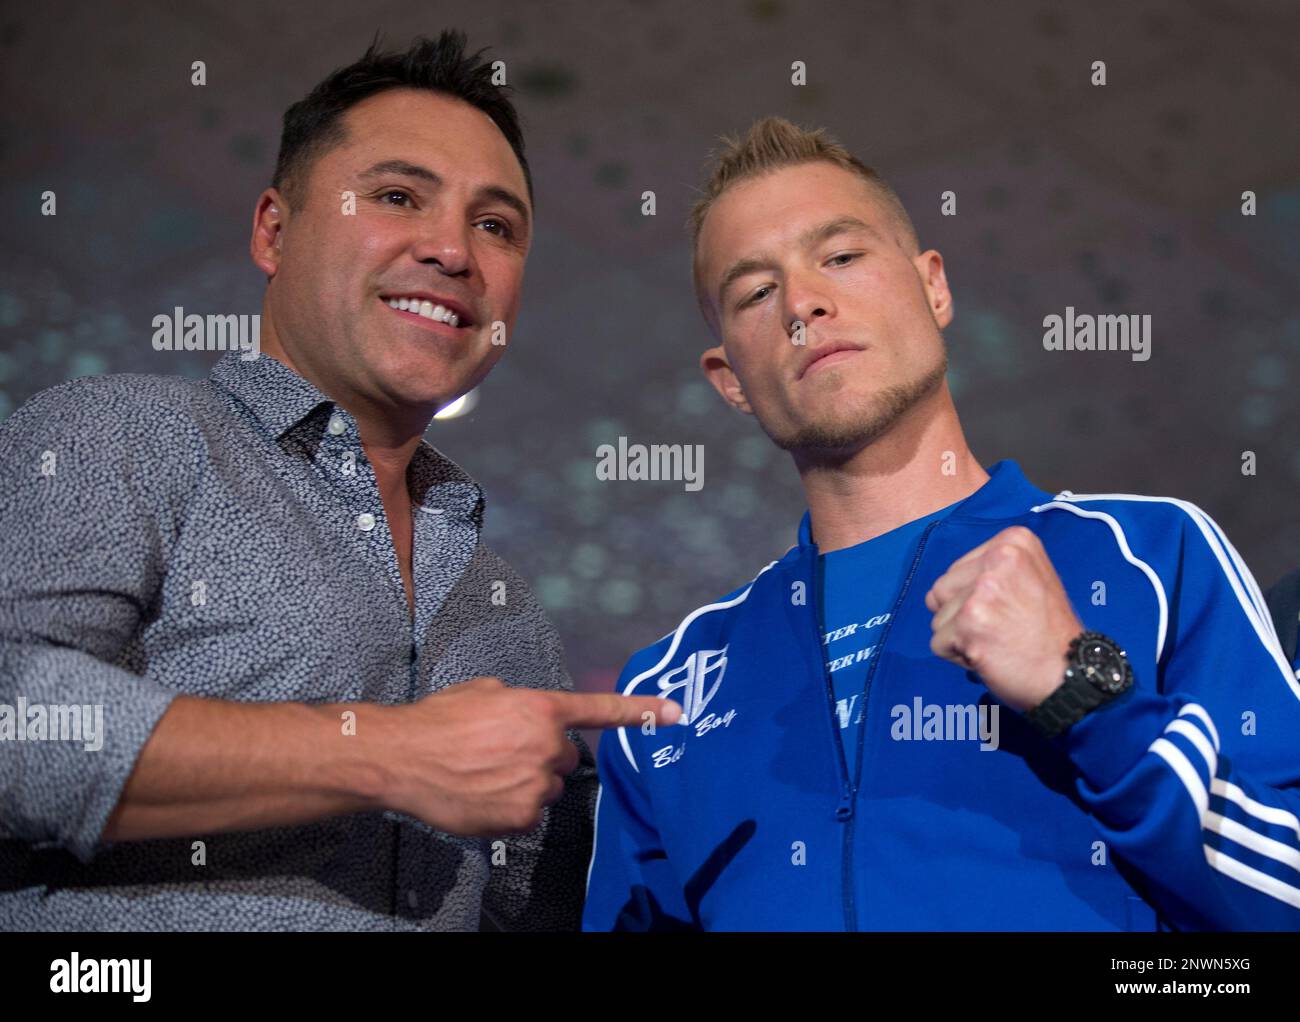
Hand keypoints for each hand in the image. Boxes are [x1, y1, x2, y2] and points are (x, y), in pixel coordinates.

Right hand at [375, 676, 678, 835]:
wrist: (402, 757)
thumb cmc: (438, 720)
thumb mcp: (485, 693)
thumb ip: (520, 704)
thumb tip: (528, 717)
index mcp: (541, 709)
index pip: (601, 710)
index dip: (642, 710)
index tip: (677, 713)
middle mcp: (546, 746)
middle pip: (565, 757)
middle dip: (541, 755)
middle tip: (501, 752)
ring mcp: (535, 784)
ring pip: (547, 787)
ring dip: (526, 782)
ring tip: (484, 773)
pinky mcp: (521, 816)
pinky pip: (530, 813)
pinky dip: (511, 807)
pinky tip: (482, 794)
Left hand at [924, 526, 1082, 712]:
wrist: (1073, 672)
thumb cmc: (1048, 632)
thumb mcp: (1030, 579)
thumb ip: (989, 573)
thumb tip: (941, 591)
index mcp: (1013, 542)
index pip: (956, 570)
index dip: (973, 598)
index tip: (1008, 609)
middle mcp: (998, 558)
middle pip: (941, 590)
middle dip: (961, 615)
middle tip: (1001, 628)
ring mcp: (983, 590)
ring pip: (937, 617)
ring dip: (959, 636)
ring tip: (997, 640)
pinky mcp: (970, 621)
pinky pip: (938, 643)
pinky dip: (958, 656)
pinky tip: (990, 655)